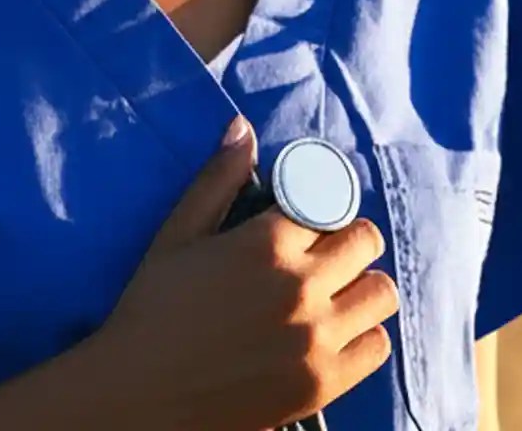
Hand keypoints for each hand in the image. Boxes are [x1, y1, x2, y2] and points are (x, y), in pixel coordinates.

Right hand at [96, 117, 399, 429]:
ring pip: (381, 292)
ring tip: (332, 293)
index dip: (315, 209)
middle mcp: (300, 286)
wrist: (140, 395)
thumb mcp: (176, 236)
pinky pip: (377, 346)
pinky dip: (362, 335)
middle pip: (364, 241)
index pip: (326, 202)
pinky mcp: (323, 382)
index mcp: (265, 243)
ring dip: (360, 286)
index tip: (304, 220)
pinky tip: (331, 332)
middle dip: (345, 239)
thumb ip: (217, 179)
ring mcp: (316, 337)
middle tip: (320, 254)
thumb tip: (243, 127)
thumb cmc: (151, 310)